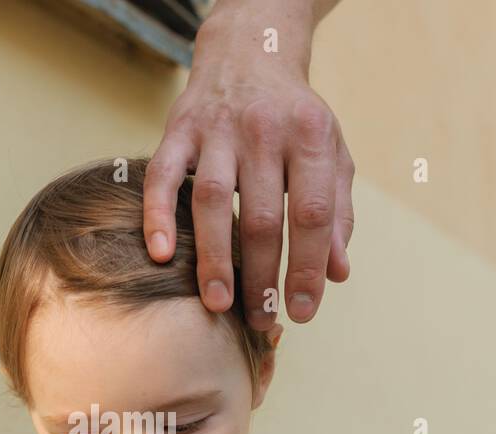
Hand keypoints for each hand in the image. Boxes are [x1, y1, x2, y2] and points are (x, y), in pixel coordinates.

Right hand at [144, 5, 354, 331]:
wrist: (249, 52)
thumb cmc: (294, 118)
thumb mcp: (330, 155)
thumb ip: (337, 213)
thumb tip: (337, 273)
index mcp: (310, 136)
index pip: (311, 214)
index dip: (308, 268)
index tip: (302, 310)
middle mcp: (264, 130)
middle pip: (262, 217)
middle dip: (261, 276)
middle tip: (259, 319)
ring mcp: (217, 130)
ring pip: (213, 202)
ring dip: (214, 258)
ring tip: (218, 303)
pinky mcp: (178, 129)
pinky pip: (163, 175)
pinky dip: (158, 214)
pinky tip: (160, 254)